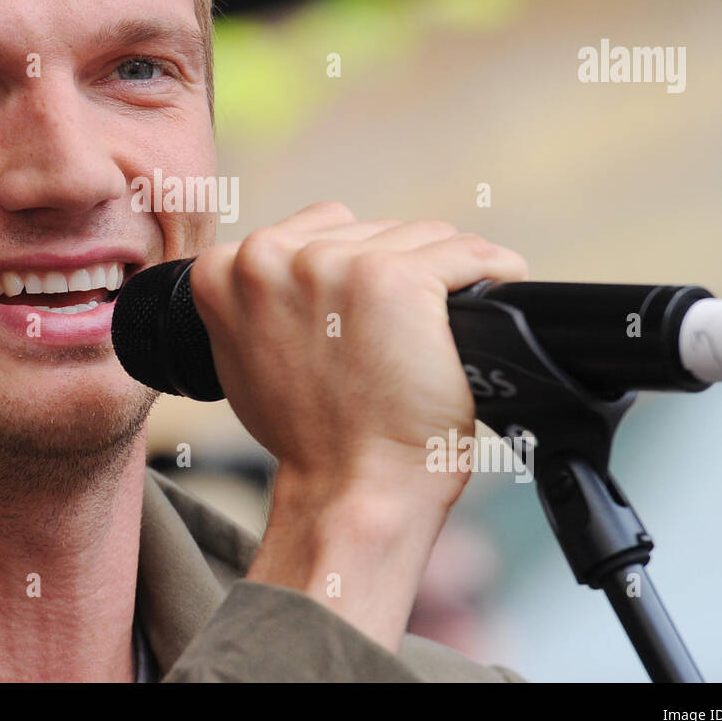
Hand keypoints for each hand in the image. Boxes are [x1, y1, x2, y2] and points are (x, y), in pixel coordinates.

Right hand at [188, 201, 528, 651]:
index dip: (353, 266)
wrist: (347, 492)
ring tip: (442, 325)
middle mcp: (272, 257)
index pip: (316, 228)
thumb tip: (302, 266)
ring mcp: (335, 265)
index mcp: (224, 269)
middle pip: (370, 229)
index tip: (371, 305)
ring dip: (444, 272)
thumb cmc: (308, 438)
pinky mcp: (397, 281)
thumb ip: (261, 299)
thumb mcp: (244, 356)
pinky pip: (467, 254)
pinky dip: (493, 269)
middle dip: (396, 270)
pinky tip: (496, 286)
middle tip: (402, 332)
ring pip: (420, 237)